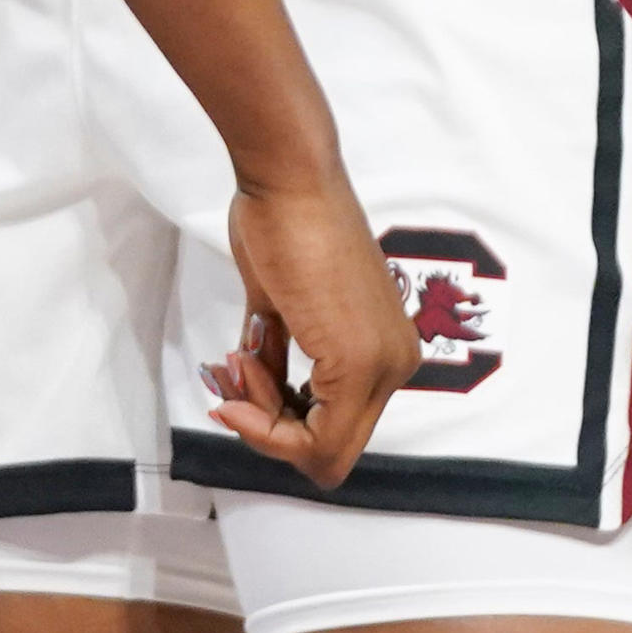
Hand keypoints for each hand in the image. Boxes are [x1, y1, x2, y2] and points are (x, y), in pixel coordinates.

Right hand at [203, 170, 419, 487]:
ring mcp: (383, 366)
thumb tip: (250, 404)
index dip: (276, 425)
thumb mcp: (280, 311)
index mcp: (388, 351)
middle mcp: (396, 365)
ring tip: (241, 356)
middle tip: (235, 376)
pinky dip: (265, 417)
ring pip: (319, 452)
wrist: (290, 180)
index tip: (238, 383)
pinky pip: (313, 437)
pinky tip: (244, 360)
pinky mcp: (359, 362)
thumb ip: (276, 362)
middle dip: (268, 427)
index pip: (335, 433)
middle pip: (327, 451)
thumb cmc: (284, 226)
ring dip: (263, 418)